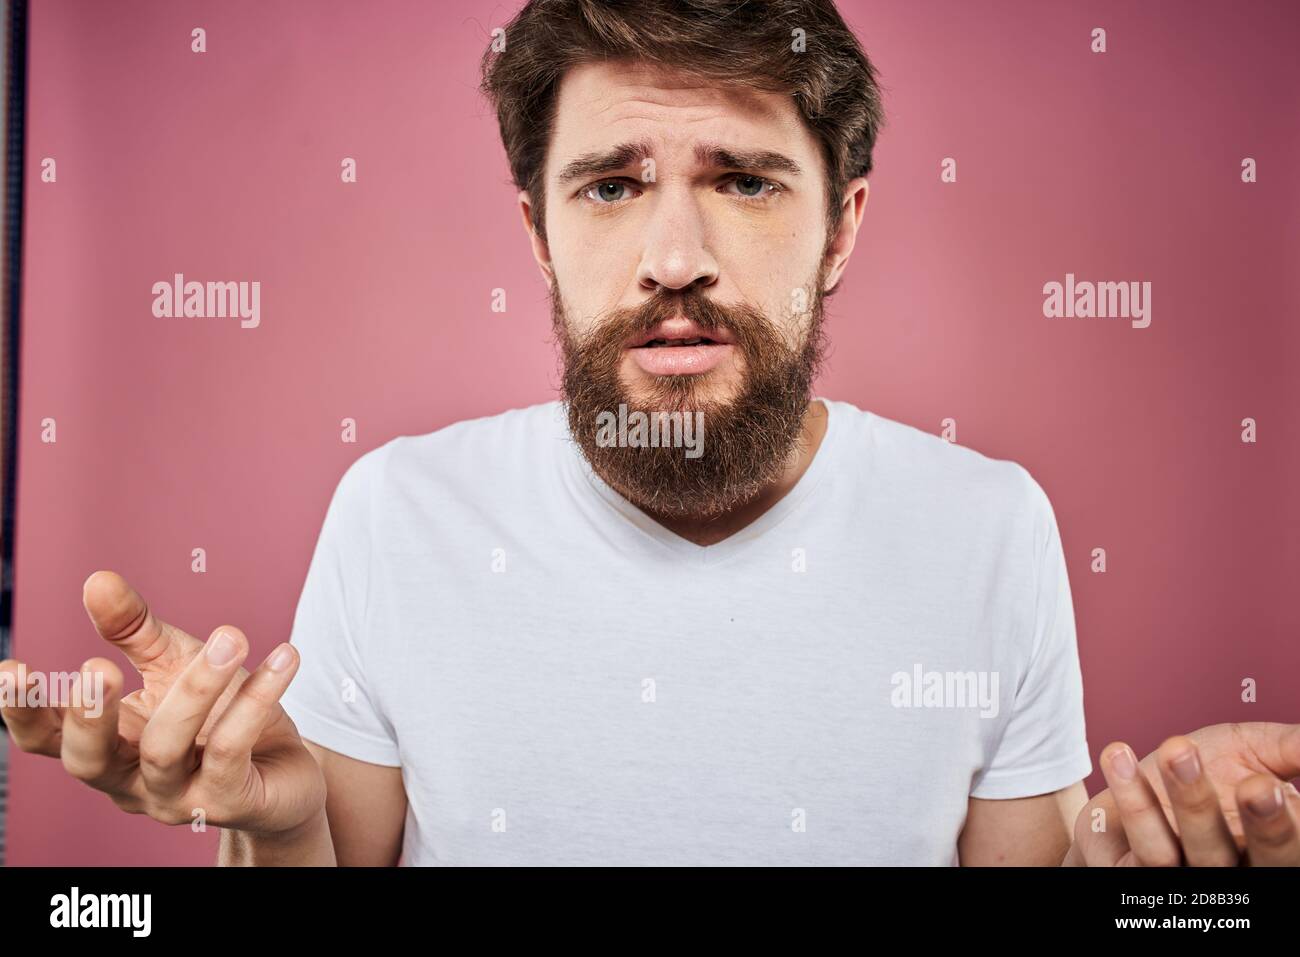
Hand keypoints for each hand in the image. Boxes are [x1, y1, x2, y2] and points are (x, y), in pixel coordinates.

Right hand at [0, 570, 324, 836]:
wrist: (285, 768)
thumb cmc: (218, 715)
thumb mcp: (173, 664)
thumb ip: (132, 629)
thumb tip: (96, 580)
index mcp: (106, 745)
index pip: (48, 737)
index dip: (25, 711)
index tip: (12, 670)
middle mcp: (129, 780)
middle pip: (88, 760)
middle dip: (88, 715)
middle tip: (97, 667)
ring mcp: (176, 797)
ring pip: (166, 749)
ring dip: (196, 689)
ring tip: (230, 637)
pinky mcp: (229, 802)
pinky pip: (232, 748)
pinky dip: (256, 698)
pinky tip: (284, 657)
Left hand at [1064, 722, 1299, 865]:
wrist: (1134, 785)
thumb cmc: (1204, 772)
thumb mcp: (1253, 753)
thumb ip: (1290, 748)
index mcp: (1267, 846)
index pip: (1291, 849)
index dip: (1286, 824)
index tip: (1272, 786)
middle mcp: (1232, 869)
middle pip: (1255, 862)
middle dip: (1262, 826)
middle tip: (1256, 786)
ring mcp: (1182, 875)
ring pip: (1189, 852)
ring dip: (1188, 799)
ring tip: (1177, 750)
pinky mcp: (1131, 871)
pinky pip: (1138, 843)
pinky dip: (1130, 797)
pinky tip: (1119, 756)